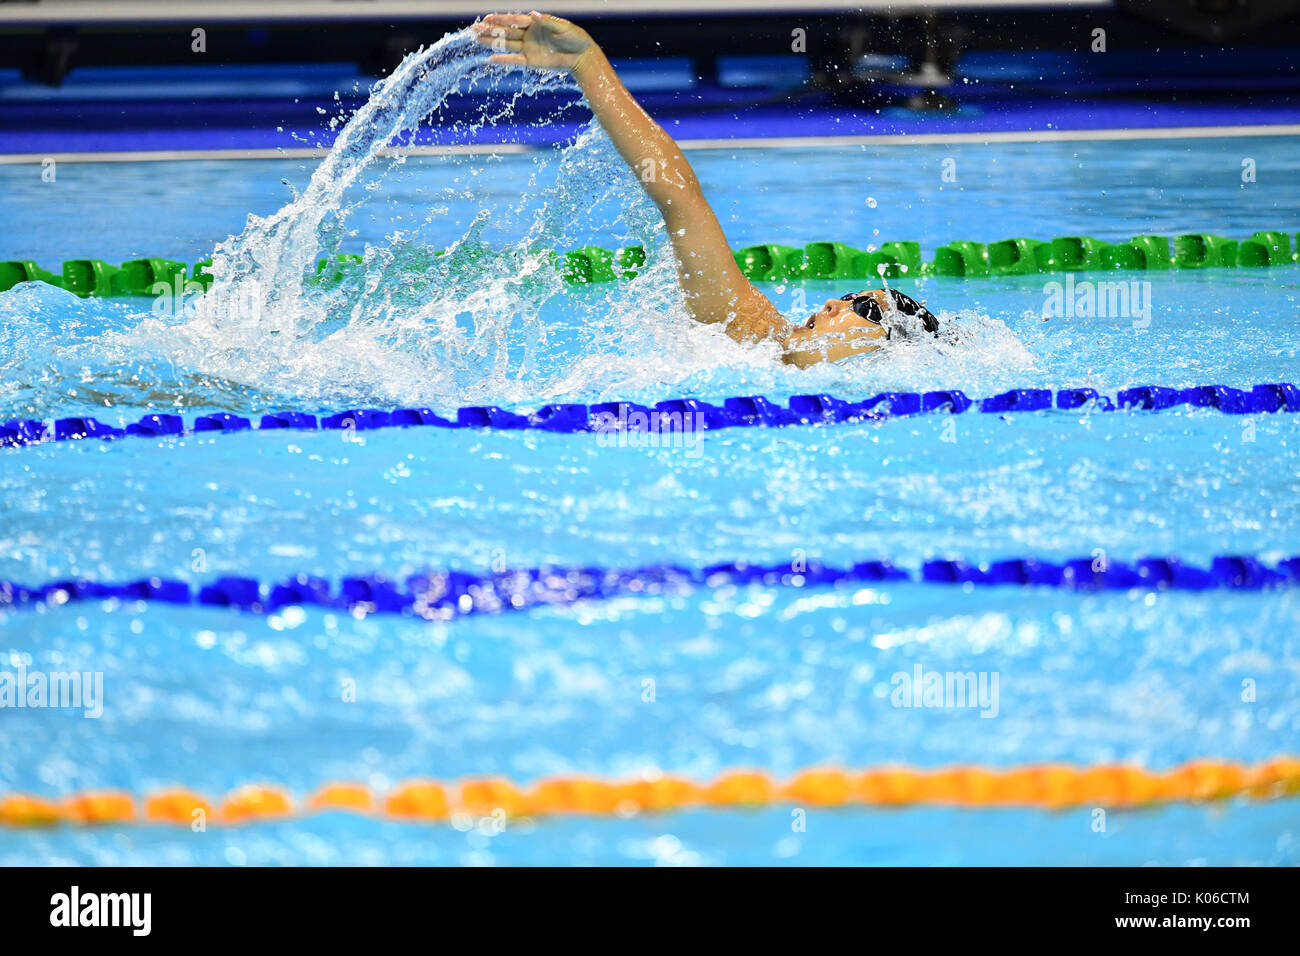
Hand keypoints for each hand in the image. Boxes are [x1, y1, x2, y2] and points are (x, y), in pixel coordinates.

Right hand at [472, 12, 594, 72]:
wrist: (581, 55)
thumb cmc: (574, 37)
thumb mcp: (562, 27)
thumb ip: (547, 22)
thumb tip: (533, 14)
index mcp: (534, 23)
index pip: (513, 20)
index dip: (499, 19)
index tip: (486, 19)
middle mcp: (529, 34)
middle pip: (506, 32)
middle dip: (490, 30)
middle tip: (474, 30)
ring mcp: (529, 47)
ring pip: (507, 44)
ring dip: (492, 42)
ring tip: (477, 40)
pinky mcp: (532, 61)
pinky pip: (515, 60)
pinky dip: (505, 59)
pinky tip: (492, 58)